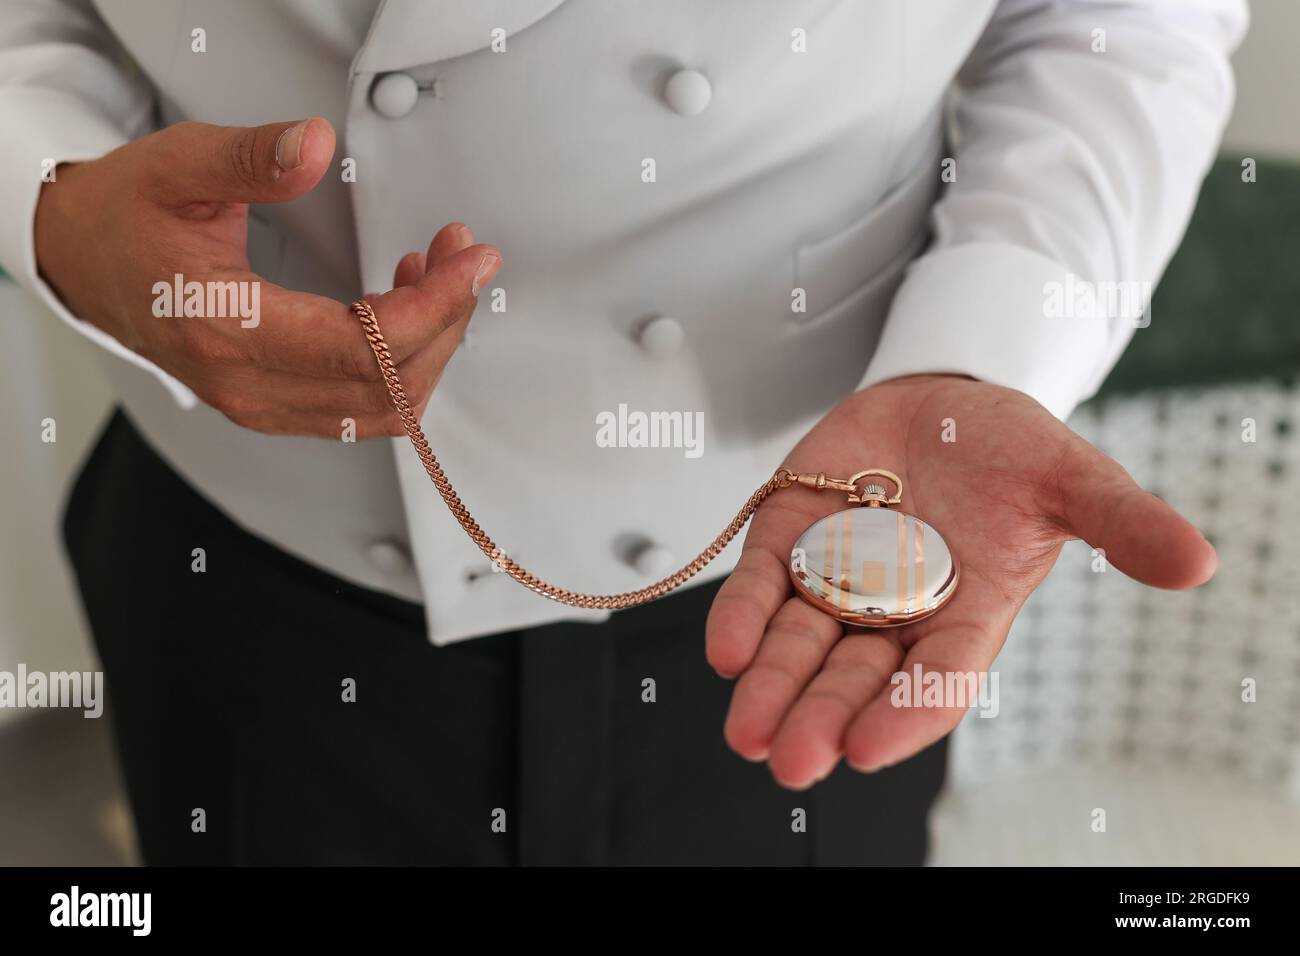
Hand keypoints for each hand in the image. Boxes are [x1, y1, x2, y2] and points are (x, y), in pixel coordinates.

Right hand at [34, 118, 500, 436]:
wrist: (81, 256)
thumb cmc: (126, 216)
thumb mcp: (181, 167)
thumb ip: (252, 159)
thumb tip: (314, 147)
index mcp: (226, 327)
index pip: (361, 349)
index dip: (434, 309)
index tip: (469, 263)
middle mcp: (247, 383)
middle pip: (387, 388)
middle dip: (445, 322)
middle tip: (463, 259)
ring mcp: (261, 402)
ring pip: (382, 410)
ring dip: (430, 348)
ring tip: (439, 276)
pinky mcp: (273, 403)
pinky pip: (360, 408)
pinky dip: (401, 365)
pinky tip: (403, 306)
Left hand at [706, 374, 1214, 787]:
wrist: (940, 399)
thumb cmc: (1009, 450)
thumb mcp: (1068, 478)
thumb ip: (1119, 521)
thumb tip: (1197, 562)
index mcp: (965, 615)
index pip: (934, 681)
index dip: (904, 716)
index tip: (867, 749)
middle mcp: (895, 613)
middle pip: (855, 678)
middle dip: (823, 718)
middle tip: (793, 760)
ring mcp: (838, 578)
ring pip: (800, 645)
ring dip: (772, 687)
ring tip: (747, 731)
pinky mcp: (792, 538)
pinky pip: (763, 585)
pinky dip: (745, 616)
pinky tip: (726, 651)